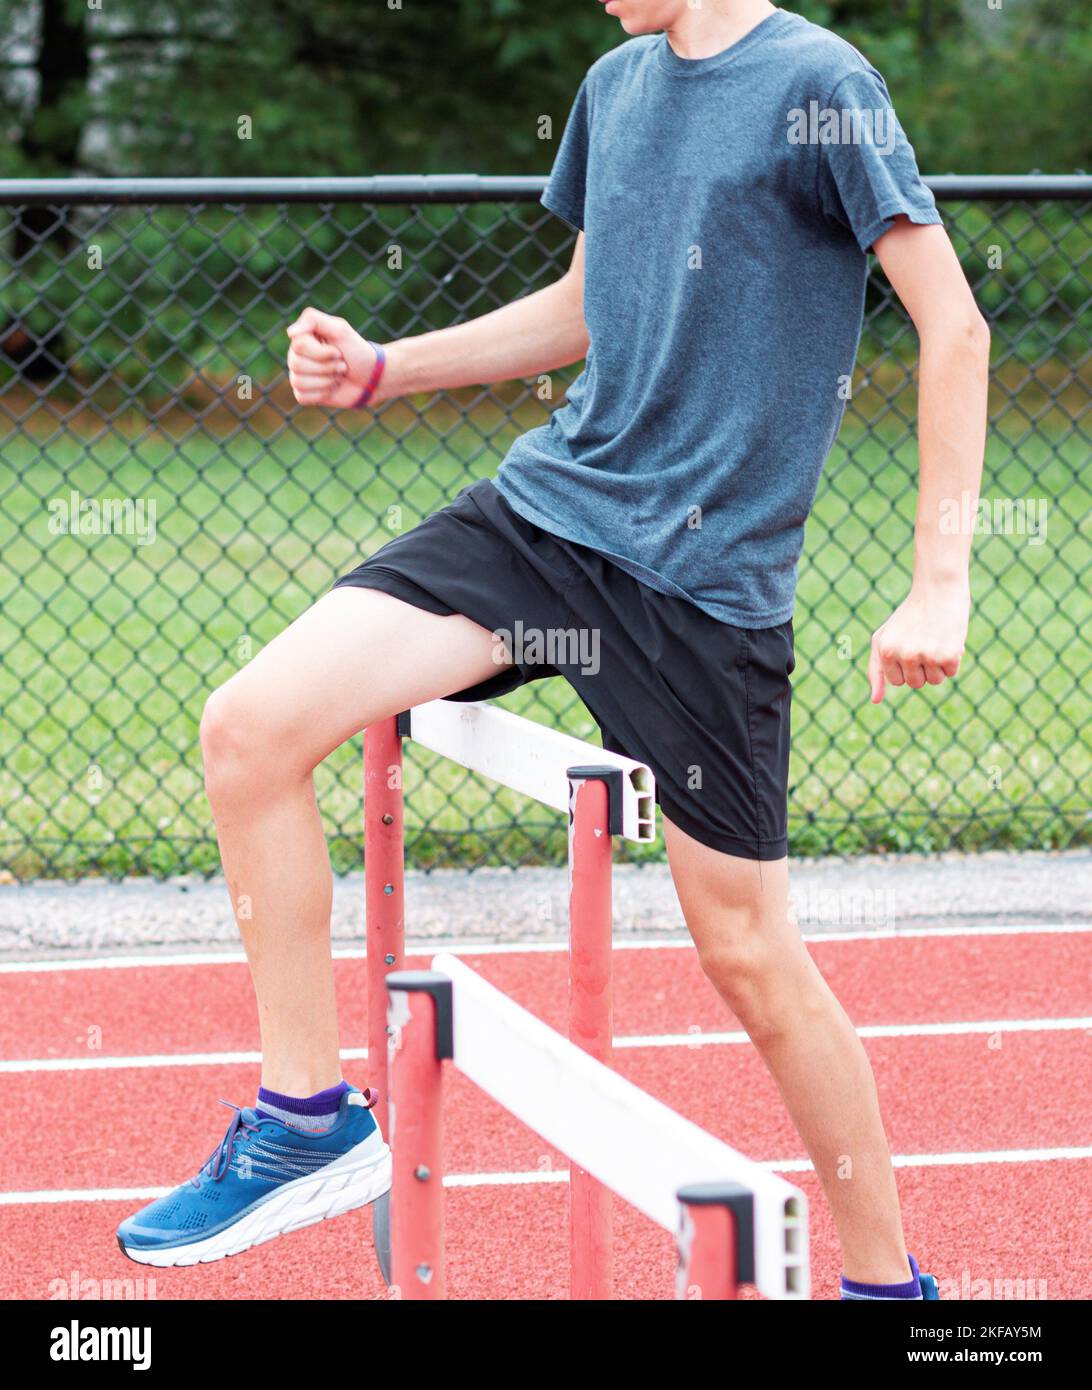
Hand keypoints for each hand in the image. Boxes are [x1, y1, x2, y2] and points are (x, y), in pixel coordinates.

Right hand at [285, 308, 382, 408]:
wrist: (371, 377)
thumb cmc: (356, 351)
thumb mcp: (340, 329)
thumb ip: (313, 320)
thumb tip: (290, 333)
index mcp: (303, 338)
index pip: (299, 345)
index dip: (322, 352)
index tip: (338, 351)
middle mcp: (296, 356)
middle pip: (296, 364)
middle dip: (326, 367)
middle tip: (341, 365)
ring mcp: (299, 375)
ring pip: (298, 382)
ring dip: (326, 380)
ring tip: (338, 375)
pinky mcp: (305, 394)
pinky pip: (302, 396)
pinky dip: (322, 393)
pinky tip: (331, 388)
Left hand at [867, 581, 968, 702]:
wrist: (938, 590)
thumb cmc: (909, 617)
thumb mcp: (883, 638)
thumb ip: (876, 669)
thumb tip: (875, 701)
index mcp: (886, 651)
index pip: (897, 682)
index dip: (906, 667)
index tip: (910, 646)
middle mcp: (904, 655)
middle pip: (916, 684)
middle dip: (922, 668)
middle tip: (924, 641)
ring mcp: (927, 656)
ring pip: (934, 681)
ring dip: (938, 665)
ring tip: (936, 639)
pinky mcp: (949, 655)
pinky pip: (951, 673)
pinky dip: (953, 660)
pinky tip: (949, 639)